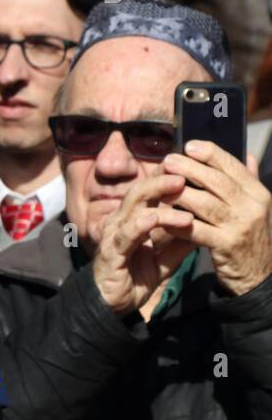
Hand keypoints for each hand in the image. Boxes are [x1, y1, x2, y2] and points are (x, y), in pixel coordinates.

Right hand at [93, 172, 194, 316]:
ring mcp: (114, 234)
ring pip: (134, 205)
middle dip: (163, 178)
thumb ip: (181, 241)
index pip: (148, 191)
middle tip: (186, 170)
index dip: (166, 177)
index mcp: (132, 219)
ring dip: (158, 194)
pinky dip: (144, 223)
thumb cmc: (135, 277)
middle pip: (140, 190)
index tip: (191, 168)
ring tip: (181, 187)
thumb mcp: (166, 258)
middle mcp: (120, 220)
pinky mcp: (111, 250)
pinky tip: (159, 217)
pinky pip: (127, 232)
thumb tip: (204, 225)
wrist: (112, 305)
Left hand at [162, 141, 271, 295]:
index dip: (211, 153)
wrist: (259, 275)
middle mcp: (253, 207)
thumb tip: (247, 155)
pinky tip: (162, 217)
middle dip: (190, 169)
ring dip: (179, 193)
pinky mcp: (226, 245)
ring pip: (204, 204)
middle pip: (217, 182)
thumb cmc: (251, 236)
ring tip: (160, 185)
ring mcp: (241, 226)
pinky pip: (196, 230)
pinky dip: (177, 223)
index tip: (189, 144)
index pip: (234, 166)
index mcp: (259, 193)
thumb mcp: (257, 207)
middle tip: (168, 161)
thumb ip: (249, 182)